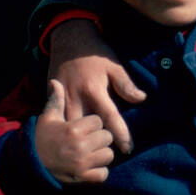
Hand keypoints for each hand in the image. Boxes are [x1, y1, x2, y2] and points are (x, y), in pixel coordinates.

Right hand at [32, 79, 114, 184]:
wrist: (29, 163)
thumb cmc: (41, 137)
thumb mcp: (48, 118)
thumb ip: (56, 100)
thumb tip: (55, 81)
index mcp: (73, 128)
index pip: (99, 121)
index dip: (94, 124)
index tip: (85, 127)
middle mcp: (80, 145)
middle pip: (107, 137)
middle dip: (100, 138)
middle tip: (89, 140)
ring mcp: (82, 163)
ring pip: (108, 155)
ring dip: (102, 154)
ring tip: (90, 152)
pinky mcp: (82, 178)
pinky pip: (103, 174)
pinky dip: (99, 172)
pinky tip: (90, 166)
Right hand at [48, 18, 145, 154]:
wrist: (68, 40)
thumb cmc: (94, 54)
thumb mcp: (113, 65)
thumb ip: (126, 84)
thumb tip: (141, 99)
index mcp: (93, 90)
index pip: (110, 117)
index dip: (120, 134)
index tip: (128, 148)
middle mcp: (77, 99)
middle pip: (88, 129)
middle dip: (99, 143)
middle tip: (111, 154)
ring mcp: (63, 101)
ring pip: (72, 129)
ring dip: (82, 141)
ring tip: (94, 153)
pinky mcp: (54, 101)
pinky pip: (61, 123)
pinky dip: (68, 133)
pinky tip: (76, 144)